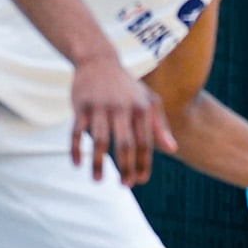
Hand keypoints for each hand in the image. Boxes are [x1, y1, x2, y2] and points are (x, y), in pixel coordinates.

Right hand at [71, 54, 174, 185]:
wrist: (99, 61)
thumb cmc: (128, 87)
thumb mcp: (149, 102)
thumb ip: (161, 126)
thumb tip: (172, 150)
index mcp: (142, 109)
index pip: (145, 143)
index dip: (143, 164)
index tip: (140, 181)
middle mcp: (122, 108)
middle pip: (125, 144)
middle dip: (125, 167)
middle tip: (124, 185)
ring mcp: (100, 107)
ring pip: (99, 140)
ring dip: (98, 163)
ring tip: (98, 181)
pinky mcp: (81, 105)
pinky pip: (76, 131)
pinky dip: (75, 149)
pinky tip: (77, 164)